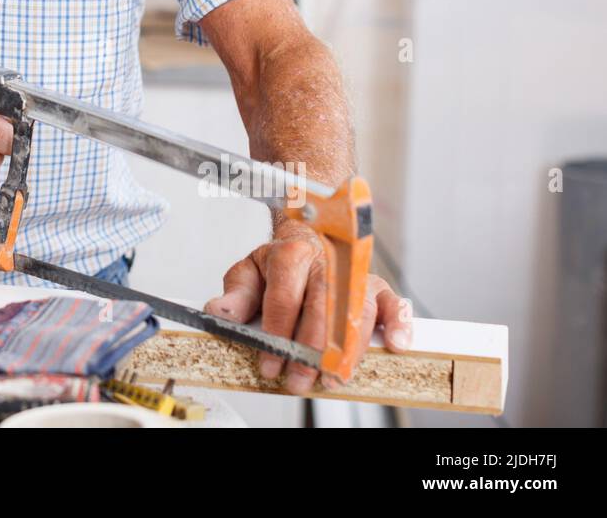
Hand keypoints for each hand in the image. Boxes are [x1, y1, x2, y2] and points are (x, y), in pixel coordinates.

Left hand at [204, 221, 412, 393]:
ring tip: (333, 378)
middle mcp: (326, 262)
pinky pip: (394, 303)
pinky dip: (399, 324)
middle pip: (322, 308)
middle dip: (309, 351)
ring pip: (356, 311)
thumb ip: (237, 295)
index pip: (283, 298)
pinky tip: (396, 346)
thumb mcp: (249, 272)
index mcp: (290, 254)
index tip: (268, 365)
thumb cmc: (279, 263)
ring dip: (347, 349)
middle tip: (298, 381)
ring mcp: (354, 274)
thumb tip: (219, 313)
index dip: (276, 335)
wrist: (307, 238)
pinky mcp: (376, 286)